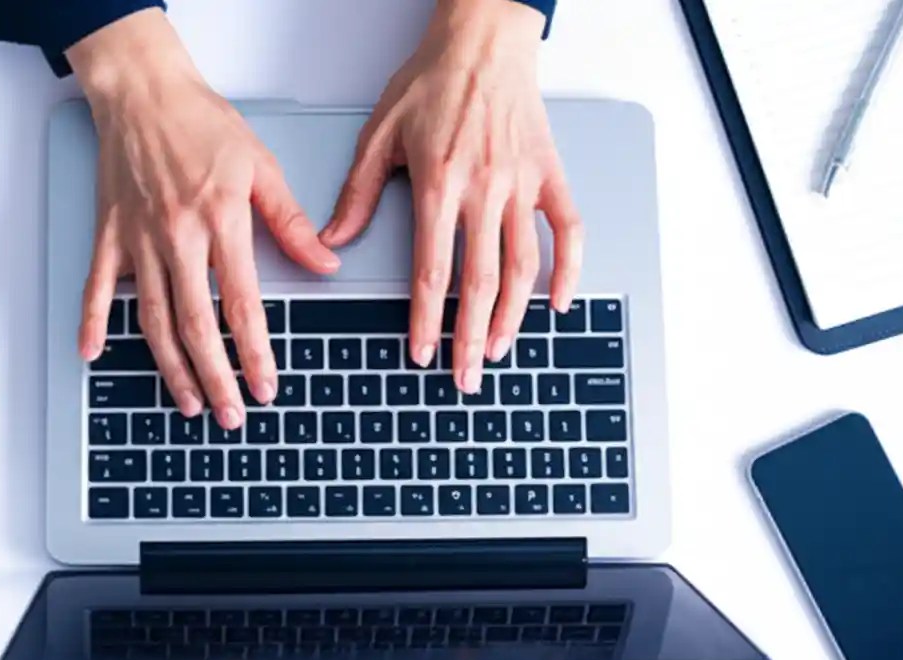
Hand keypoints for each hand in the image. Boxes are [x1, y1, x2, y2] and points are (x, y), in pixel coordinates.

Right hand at [67, 11, 339, 426]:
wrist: (144, 91)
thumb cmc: (202, 122)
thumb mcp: (261, 166)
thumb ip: (291, 221)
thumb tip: (325, 263)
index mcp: (218, 221)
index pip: (240, 304)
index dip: (254, 353)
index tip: (265, 386)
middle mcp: (175, 237)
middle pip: (195, 325)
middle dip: (215, 378)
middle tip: (230, 415)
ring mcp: (137, 240)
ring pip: (153, 319)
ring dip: (170, 367)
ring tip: (187, 402)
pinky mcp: (109, 235)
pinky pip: (97, 287)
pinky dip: (94, 322)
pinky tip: (95, 354)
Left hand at [320, 0, 582, 393]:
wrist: (483, 38)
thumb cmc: (431, 80)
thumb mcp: (379, 133)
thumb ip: (357, 193)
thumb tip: (333, 241)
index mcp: (438, 182)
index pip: (432, 269)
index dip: (426, 319)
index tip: (422, 352)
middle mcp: (484, 188)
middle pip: (479, 281)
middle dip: (469, 337)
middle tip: (463, 377)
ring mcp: (522, 183)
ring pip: (523, 265)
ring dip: (512, 316)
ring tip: (498, 351)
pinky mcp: (549, 174)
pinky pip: (569, 229)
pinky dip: (569, 269)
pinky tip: (558, 303)